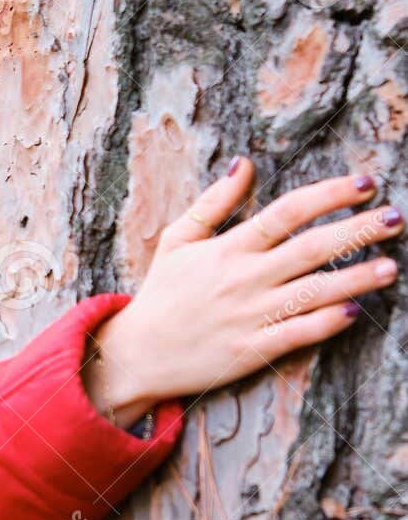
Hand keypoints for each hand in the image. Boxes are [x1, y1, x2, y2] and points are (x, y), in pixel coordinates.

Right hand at [84, 157, 402, 423]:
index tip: (365, 183)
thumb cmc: (161, 295)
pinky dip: (324, 323)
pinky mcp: (251, 351)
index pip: (287, 212)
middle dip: (358, 231)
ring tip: (391, 266)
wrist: (137, 355)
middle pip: (311, 249)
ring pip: (312, 292)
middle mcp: (244, 279)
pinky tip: (353, 311)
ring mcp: (249, 316)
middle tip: (396, 217)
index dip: (329, 195)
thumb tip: (245, 165)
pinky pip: (296, 335)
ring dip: (355, 279)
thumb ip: (213, 203)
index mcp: (228, 248)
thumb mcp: (177, 240)